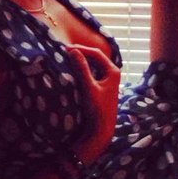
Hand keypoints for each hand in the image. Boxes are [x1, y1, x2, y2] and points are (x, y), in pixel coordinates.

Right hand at [65, 44, 120, 164]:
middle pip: (95, 57)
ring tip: (65, 57)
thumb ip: (82, 69)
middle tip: (64, 50)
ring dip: (80, 60)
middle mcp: (112, 73)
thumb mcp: (89, 88)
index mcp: (113, 71)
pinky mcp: (101, 86)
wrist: (102, 130)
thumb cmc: (98, 110)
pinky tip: (70, 69)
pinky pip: (90, 72)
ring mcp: (107, 79)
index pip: (96, 53)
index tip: (66, 48)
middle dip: (80, 52)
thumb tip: (73, 51)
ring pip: (92, 64)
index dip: (81, 49)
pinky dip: (81, 68)